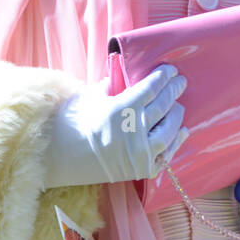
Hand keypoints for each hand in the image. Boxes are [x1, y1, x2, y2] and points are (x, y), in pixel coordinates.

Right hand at [43, 64, 188, 188]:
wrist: (57, 158)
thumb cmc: (72, 123)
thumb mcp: (91, 96)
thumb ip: (112, 85)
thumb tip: (126, 75)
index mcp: (122, 109)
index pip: (152, 88)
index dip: (164, 77)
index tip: (171, 70)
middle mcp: (134, 131)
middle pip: (163, 105)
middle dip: (174, 91)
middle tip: (181, 81)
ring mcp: (139, 153)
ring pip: (169, 130)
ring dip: (176, 115)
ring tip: (179, 106)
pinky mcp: (140, 169)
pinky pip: (165, 155)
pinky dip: (175, 142)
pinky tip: (182, 132)